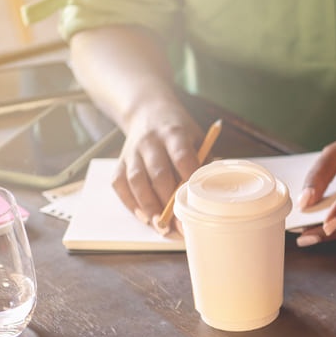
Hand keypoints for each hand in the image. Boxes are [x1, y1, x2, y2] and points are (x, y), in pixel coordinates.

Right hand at [111, 98, 201, 228]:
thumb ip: (204, 161)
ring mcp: (133, 152)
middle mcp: (150, 142)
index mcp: (174, 133)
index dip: (187, 179)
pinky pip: (120, 184)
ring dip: (148, 206)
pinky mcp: (120, 161)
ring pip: (136, 181)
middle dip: (168, 202)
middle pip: (157, 173)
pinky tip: (144, 217)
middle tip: (179, 225)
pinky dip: (130, 203)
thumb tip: (215, 192)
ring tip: (160, 226)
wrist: (148, 111)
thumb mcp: (197, 138)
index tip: (194, 201)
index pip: (181, 156)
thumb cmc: (180, 132)